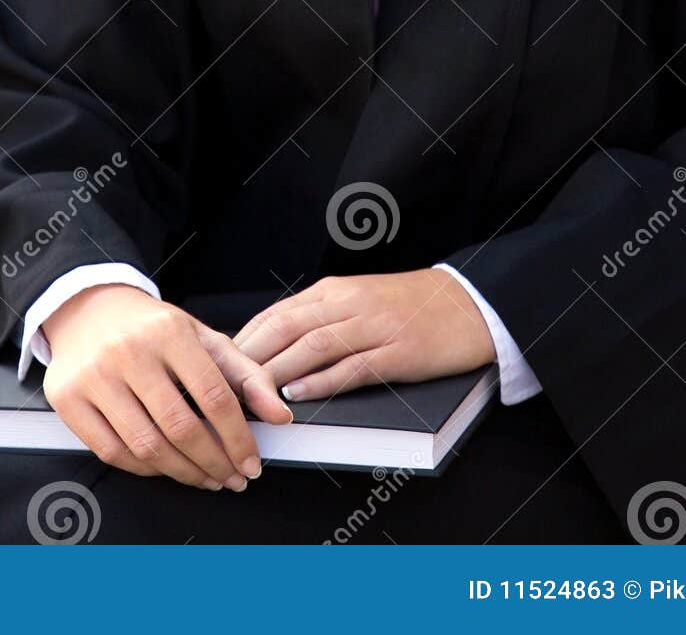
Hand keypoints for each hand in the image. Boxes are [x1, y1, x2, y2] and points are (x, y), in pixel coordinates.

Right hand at [40, 283, 293, 489]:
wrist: (88, 308)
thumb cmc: (150, 328)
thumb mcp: (202, 338)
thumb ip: (246, 374)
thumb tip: (279, 414)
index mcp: (168, 331)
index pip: (213, 395)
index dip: (238, 437)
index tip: (250, 462)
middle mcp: (128, 351)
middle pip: (180, 427)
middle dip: (214, 463)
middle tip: (230, 477)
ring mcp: (94, 375)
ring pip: (146, 446)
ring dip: (183, 473)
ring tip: (204, 477)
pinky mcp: (68, 398)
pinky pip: (112, 451)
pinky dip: (144, 469)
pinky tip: (165, 468)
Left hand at [231, 270, 496, 399]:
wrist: (467, 303)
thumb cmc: (409, 306)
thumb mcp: (358, 301)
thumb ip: (320, 317)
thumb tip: (276, 345)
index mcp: (334, 291)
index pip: (276, 314)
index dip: (245, 340)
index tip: (219, 365)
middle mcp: (349, 304)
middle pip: (287, 328)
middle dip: (251, 357)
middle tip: (223, 384)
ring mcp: (374, 326)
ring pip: (313, 346)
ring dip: (278, 370)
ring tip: (251, 394)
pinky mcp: (397, 351)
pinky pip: (353, 366)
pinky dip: (322, 381)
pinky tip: (299, 394)